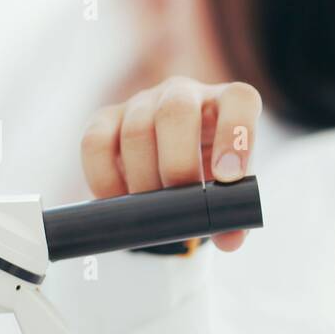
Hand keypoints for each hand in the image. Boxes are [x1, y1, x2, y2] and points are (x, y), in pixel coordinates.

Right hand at [80, 77, 261, 251]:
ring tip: (153, 210)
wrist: (175, 167)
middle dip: (178, 163)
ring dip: (143, 178)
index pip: (239, 99)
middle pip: (176, 111)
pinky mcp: (106, 119)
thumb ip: (234, 214)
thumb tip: (229, 239)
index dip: (235, 134)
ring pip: (136, 129)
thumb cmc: (212, 174)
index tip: (228, 177)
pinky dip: (104, 178)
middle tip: (182, 201)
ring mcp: (143, 102)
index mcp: (227, 103)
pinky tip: (118, 203)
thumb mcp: (229, 191)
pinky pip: (94, 141)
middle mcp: (184, 94)